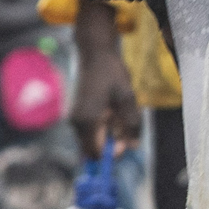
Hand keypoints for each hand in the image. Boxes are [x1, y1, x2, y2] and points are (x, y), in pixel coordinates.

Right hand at [69, 14, 142, 149]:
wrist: (95, 55)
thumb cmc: (112, 74)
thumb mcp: (128, 98)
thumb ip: (131, 124)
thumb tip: (133, 147)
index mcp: (88, 121)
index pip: (97, 153)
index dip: (113, 152)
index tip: (125, 137)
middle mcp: (77, 124)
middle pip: (94, 150)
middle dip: (111, 144)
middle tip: (121, 122)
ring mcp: (75, 121)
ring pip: (93, 142)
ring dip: (108, 135)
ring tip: (115, 112)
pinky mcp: (77, 117)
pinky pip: (91, 133)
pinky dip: (103, 128)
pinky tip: (109, 110)